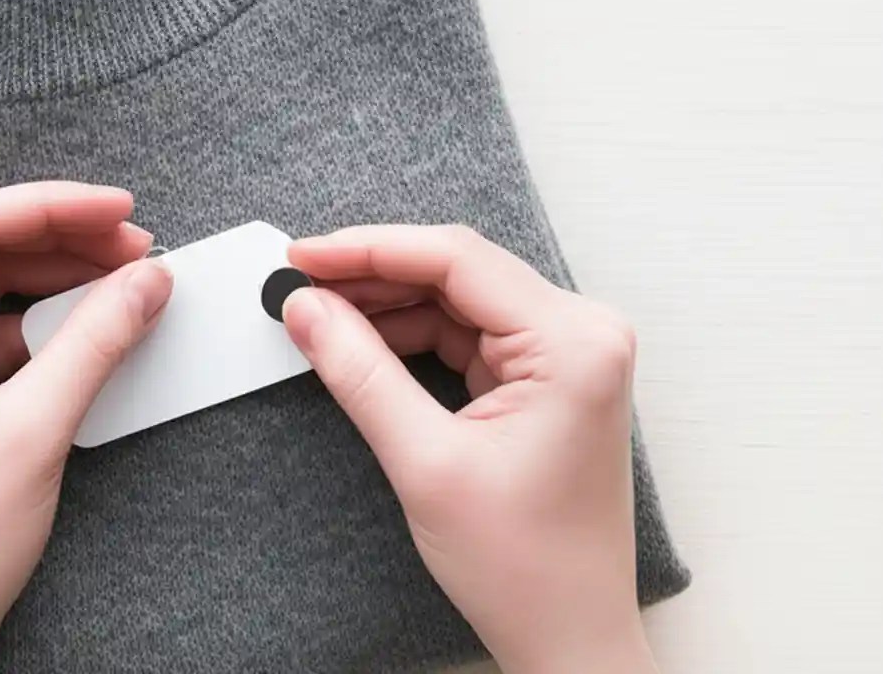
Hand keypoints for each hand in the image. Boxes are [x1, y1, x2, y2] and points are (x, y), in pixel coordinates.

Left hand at [0, 182, 172, 673]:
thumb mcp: (34, 432)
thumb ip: (97, 342)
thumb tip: (147, 281)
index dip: (54, 207)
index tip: (122, 210)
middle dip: (61, 241)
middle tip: (137, 250)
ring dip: (55, 279)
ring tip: (125, 281)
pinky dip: (40, 322)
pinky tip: (90, 324)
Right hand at [281, 226, 655, 673]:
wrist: (568, 634)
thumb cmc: (523, 566)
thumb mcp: (424, 461)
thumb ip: (359, 372)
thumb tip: (306, 307)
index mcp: (573, 343)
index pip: (456, 261)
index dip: (368, 249)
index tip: (302, 254)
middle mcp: (582, 334)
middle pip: (459, 272)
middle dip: (374, 274)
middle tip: (300, 281)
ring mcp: (569, 354)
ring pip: (460, 301)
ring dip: (389, 304)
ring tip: (320, 311)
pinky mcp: (549, 378)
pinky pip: (470, 334)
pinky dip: (414, 335)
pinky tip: (363, 338)